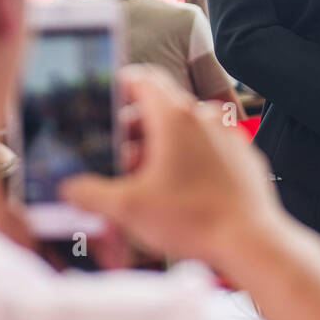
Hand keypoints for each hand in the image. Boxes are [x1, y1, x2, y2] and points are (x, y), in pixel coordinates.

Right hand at [60, 64, 285, 267]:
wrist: (250, 240)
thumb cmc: (191, 219)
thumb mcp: (127, 208)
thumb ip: (90, 194)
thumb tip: (69, 188)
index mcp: (174, 116)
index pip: (143, 79)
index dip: (120, 87)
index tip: (105, 104)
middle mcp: (204, 116)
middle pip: (161, 107)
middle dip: (136, 130)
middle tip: (120, 160)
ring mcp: (228, 135)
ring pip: (186, 129)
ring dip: (162, 146)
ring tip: (148, 180)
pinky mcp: (244, 156)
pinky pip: (210, 147)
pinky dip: (191, 159)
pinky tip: (181, 190)